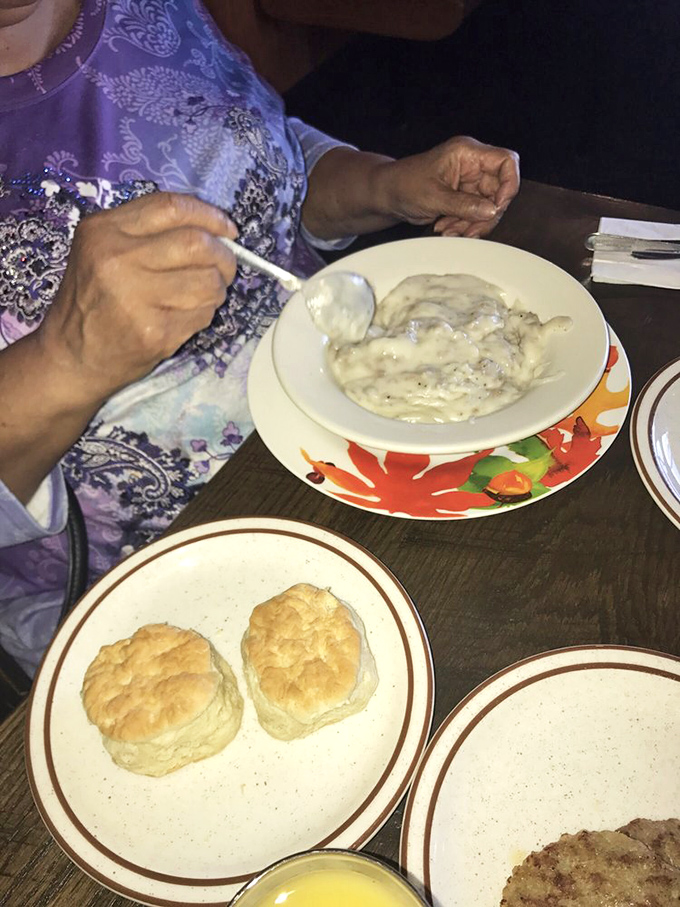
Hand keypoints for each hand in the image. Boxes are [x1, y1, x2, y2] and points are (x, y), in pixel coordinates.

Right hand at [37, 192, 237, 404]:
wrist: (71, 356)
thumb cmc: (94, 300)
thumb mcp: (102, 250)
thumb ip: (149, 232)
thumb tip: (216, 230)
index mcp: (104, 230)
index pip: (171, 208)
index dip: (209, 216)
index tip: (228, 230)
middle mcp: (116, 260)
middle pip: (197, 243)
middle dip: (223, 255)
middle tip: (225, 267)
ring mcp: (135, 298)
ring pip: (208, 281)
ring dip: (218, 288)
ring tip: (204, 294)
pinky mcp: (153, 332)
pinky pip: (203, 314)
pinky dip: (205, 314)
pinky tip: (187, 316)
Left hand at [386, 136, 519, 237]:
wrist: (388, 194)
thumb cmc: (404, 185)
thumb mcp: (434, 197)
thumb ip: (464, 205)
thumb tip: (492, 211)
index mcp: (467, 153)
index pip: (506, 161)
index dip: (508, 185)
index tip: (496, 207)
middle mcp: (472, 165)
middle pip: (500, 190)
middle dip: (486, 214)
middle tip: (470, 230)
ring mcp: (469, 182)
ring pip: (488, 206)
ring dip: (473, 223)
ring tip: (450, 230)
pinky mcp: (464, 197)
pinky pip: (476, 214)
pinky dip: (465, 225)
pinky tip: (446, 228)